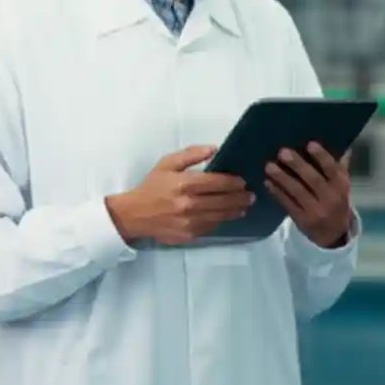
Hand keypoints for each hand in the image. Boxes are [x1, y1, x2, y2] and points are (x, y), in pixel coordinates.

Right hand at [105, 145, 253, 244]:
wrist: (134, 214)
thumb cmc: (151, 186)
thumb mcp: (167, 163)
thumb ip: (191, 155)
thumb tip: (214, 149)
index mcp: (185, 184)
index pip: (218, 183)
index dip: (234, 183)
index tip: (242, 182)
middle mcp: (190, 204)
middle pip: (223, 201)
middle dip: (240, 198)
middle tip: (250, 195)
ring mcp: (190, 222)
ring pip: (220, 216)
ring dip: (235, 211)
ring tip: (244, 207)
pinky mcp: (188, 235)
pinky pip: (210, 228)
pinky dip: (220, 221)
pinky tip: (225, 216)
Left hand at [264, 143, 352, 247]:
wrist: (334, 234)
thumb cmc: (336, 200)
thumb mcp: (341, 185)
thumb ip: (338, 165)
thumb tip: (339, 143)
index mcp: (341, 185)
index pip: (333, 169)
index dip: (322, 157)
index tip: (310, 144)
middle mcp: (331, 198)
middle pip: (313, 180)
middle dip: (297, 165)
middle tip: (282, 152)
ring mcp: (316, 211)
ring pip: (297, 192)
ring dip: (282, 178)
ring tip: (269, 166)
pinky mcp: (302, 221)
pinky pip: (287, 204)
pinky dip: (277, 192)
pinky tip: (267, 182)